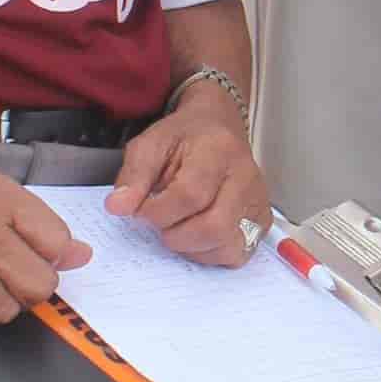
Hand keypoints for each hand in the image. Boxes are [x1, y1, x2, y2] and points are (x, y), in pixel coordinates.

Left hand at [106, 81, 271, 268]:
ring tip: (178, 226)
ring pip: (228, 246)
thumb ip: (134, 176)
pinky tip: (196, 235)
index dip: (158, 212)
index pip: (190, 195)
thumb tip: (118, 208)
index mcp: (218, 150)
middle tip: (161, 223)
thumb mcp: (150, 144)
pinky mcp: (262, 220)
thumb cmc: (184, 137)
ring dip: (193, 247)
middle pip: (214, 226)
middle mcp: (246, 176)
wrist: (217, 128)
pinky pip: (237, 253)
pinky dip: (211, 253)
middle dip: (176, 235)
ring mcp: (258, 201)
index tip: (141, 211)